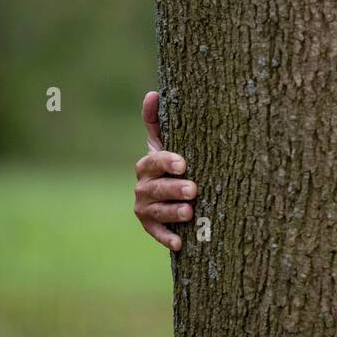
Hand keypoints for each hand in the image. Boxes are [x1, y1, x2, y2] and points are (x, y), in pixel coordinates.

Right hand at [133, 90, 197, 250]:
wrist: (171, 190)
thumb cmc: (173, 160)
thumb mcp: (167, 141)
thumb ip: (157, 121)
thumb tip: (152, 93)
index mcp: (147, 164)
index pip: (155, 161)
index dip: (167, 162)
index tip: (183, 164)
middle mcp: (142, 186)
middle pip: (156, 188)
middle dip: (174, 189)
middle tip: (193, 189)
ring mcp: (145, 207)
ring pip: (157, 211)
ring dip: (172, 212)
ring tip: (190, 212)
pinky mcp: (150, 226)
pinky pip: (156, 233)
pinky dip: (166, 238)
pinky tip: (179, 243)